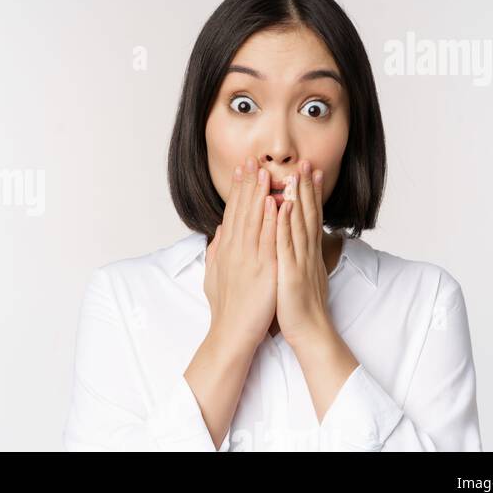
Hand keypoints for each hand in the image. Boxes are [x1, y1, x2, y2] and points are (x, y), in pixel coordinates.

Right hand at [203, 157, 278, 350]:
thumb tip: (220, 231)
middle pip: (242, 210)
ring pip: (254, 220)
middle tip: (252, 160)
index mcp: (227, 249)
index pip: (233, 212)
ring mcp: (248, 258)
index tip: (243, 169)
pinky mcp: (262, 269)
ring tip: (264, 171)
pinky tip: (276, 202)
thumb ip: (217, 250)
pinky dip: (272, 220)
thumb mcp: (216, 274)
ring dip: (259, 194)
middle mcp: (235, 249)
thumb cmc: (227, 307)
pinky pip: (268, 239)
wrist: (231, 332)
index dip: (238, 189)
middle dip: (247, 184)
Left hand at [275, 160, 334, 345]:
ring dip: (298, 196)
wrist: (310, 332)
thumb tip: (294, 244)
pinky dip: (285, 222)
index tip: (307, 172)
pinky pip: (287, 243)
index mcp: (305, 253)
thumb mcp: (299, 276)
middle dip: (306, 187)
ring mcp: (300, 261)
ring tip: (296, 173)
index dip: (308, 194)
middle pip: (307, 214)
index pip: (308, 218)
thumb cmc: (300, 307)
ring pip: (299, 223)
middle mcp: (306, 253)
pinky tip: (283, 204)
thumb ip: (296, 257)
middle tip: (306, 162)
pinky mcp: (290, 272)